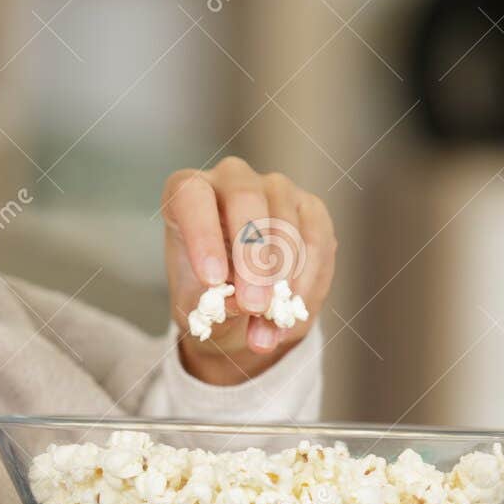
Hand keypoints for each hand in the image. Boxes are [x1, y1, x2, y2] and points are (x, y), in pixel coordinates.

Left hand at [161, 157, 335, 385]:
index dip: (203, 235)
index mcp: (187, 194)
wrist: (239, 306)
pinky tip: (294, 310)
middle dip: (253, 258)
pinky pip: (316, 239)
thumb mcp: (198, 308)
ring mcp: (274, 189)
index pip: (191, 197)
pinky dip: (309, 281)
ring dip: (283, 280)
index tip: (212, 280)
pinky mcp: (310, 207)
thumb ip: (215, 305)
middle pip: (245, 198)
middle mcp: (231, 179)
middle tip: (254, 306)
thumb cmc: (206, 296)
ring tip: (271, 324)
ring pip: (286, 221)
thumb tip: (242, 306)